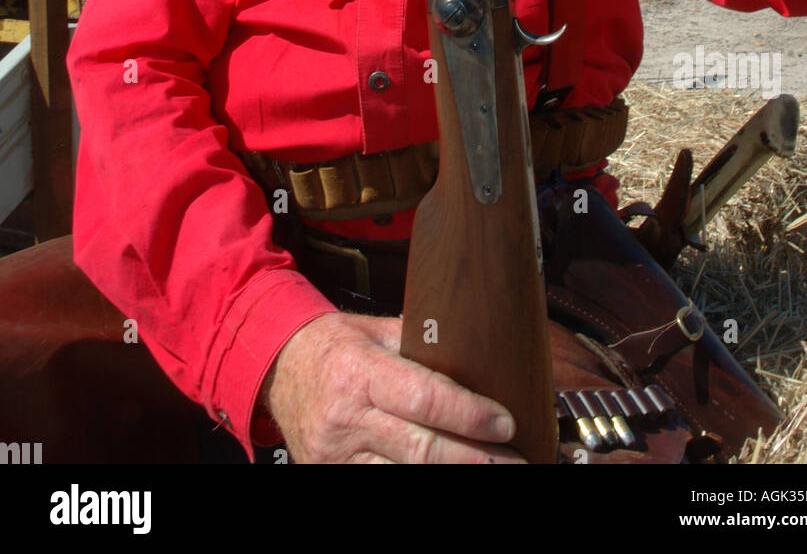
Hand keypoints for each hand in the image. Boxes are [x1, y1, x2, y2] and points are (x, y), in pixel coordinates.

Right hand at [263, 311, 525, 463]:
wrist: (278, 368)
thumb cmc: (335, 346)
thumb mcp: (377, 332)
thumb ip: (422, 345)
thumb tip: (479, 354)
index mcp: (359, 371)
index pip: (423, 397)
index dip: (469, 415)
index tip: (505, 423)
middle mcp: (345, 418)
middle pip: (421, 449)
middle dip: (476, 460)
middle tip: (516, 464)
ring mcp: (334, 456)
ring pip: (404, 477)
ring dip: (455, 478)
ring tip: (492, 473)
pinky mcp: (328, 477)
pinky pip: (380, 486)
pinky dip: (416, 486)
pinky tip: (450, 481)